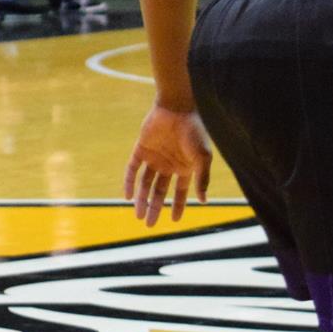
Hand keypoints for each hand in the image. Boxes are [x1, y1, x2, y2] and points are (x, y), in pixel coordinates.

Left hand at [124, 104, 212, 226]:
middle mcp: (168, 165)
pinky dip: (129, 182)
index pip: (180, 192)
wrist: (177, 108)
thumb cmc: (194, 131)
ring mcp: (154, 157)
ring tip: (138, 214)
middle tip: (148, 223)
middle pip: (160, 191)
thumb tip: (204, 200)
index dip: (178, 206)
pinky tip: (128, 196)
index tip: (174, 221)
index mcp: (184, 168)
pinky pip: (133, 169)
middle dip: (155, 207)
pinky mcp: (141, 149)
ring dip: (142, 199)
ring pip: (145, 183)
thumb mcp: (202, 157)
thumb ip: (202, 178)